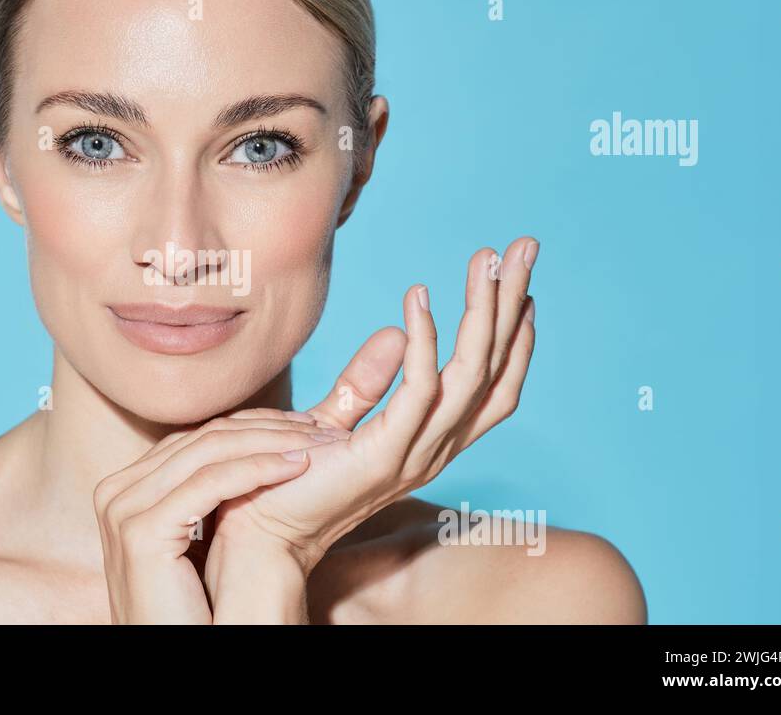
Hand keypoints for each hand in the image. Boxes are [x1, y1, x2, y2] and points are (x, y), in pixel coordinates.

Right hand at [92, 413, 337, 622]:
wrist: (173, 653)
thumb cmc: (191, 612)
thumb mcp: (190, 542)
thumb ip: (200, 498)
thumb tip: (248, 453)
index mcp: (123, 490)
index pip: (194, 439)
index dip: (251, 427)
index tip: (300, 427)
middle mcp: (115, 493)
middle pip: (201, 439)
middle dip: (265, 428)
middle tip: (317, 428)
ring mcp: (123, 510)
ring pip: (209, 452)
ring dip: (270, 443)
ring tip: (316, 443)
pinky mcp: (142, 532)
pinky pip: (210, 484)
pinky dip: (259, 469)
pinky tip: (296, 467)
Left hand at [207, 237, 539, 607]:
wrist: (257, 534)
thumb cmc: (290, 480)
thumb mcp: (336, 421)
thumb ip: (366, 381)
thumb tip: (392, 332)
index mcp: (430, 443)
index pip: (494, 387)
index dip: (515, 338)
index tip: (521, 286)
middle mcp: (435, 450)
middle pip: (495, 371)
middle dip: (511, 305)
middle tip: (524, 246)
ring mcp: (415, 455)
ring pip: (472, 374)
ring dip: (483, 312)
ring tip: (485, 259)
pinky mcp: (384, 457)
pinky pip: (420, 392)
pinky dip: (424, 342)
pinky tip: (417, 298)